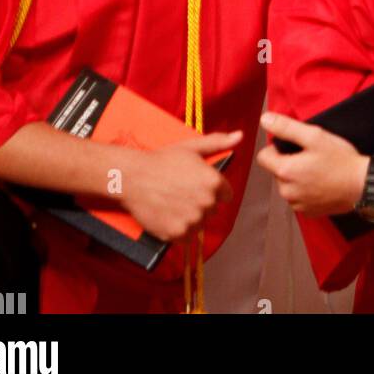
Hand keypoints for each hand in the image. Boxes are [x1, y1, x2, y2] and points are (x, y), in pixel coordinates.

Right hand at [117, 130, 241, 241]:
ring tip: (174, 203)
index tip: (198, 186)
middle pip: (213, 209)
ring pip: (200, 223)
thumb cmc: (162, 160)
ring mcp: (191, 220)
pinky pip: (186, 237)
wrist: (133, 177)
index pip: (226, 195)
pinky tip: (169, 215)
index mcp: (213, 182)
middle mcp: (206, 203)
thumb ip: (218, 142)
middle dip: (202, 202)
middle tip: (182, 192)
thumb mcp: (191, 147)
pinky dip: (179, 229)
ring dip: (191, 217)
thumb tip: (240, 136)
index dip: (213, 190)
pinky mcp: (177, 234)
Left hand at [256, 112, 367, 215]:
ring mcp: (297, 205)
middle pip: (276, 171)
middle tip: (311, 156)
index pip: (263, 157)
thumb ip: (287, 127)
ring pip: (288, 186)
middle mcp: (286, 192)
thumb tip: (264, 119)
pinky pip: (299, 198)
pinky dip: (306, 191)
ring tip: (318, 170)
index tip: (296, 146)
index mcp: (285, 171)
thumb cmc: (339, 158)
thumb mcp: (314, 136)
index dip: (277, 148)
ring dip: (297, 178)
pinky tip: (322, 184)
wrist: (363, 185)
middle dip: (289, 163)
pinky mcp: (308, 213)